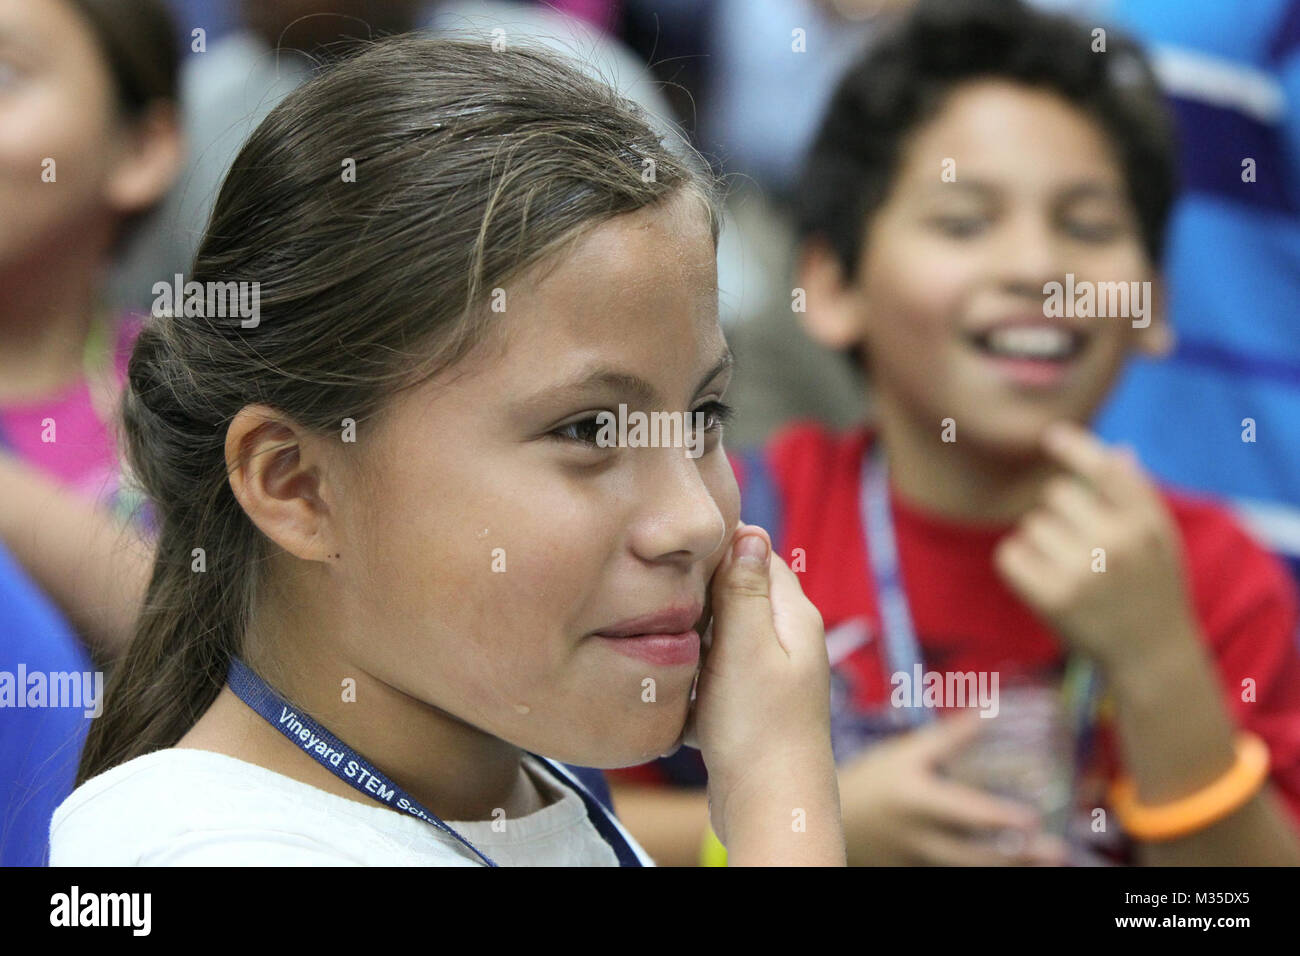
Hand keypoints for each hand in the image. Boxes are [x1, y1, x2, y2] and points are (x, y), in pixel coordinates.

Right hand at [685, 522, 834, 845]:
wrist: (770, 805)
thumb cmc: (758, 727)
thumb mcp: (745, 645)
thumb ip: (746, 588)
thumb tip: (750, 530)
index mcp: (794, 616)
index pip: (758, 554)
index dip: (718, 551)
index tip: (679, 563)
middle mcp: (789, 640)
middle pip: (739, 593)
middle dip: (702, 597)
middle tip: (666, 608)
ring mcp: (772, 674)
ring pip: (723, 635)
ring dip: (696, 640)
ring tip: (672, 652)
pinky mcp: (753, 704)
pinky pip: (718, 673)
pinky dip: (698, 678)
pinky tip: (682, 693)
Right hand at [839, 712, 1068, 864]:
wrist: (835, 822)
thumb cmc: (874, 780)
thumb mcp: (906, 753)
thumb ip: (947, 737)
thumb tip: (987, 710)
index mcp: (917, 801)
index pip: (964, 813)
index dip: (1000, 817)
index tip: (1034, 817)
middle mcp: (920, 838)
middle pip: (975, 854)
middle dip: (1019, 855)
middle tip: (1058, 851)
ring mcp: (920, 862)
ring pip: (971, 870)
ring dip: (1011, 866)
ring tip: (1046, 860)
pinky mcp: (919, 873)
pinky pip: (957, 874)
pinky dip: (987, 871)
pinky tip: (1012, 864)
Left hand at [994, 422, 1198, 672]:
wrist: (1152, 655)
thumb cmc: (1153, 589)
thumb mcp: (1161, 540)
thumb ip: (1138, 495)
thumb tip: (1117, 451)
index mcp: (1146, 522)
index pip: (1104, 469)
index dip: (1075, 447)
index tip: (1051, 435)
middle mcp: (1117, 542)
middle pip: (1055, 494)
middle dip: (1059, 514)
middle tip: (1081, 548)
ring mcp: (1084, 571)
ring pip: (1031, 525)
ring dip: (1040, 542)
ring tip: (1069, 571)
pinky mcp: (1052, 597)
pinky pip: (1009, 554)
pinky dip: (1017, 564)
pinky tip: (1043, 582)